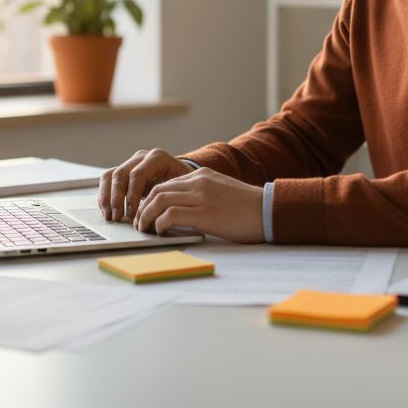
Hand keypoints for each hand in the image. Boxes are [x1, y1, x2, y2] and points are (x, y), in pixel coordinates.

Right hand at [98, 148, 193, 221]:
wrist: (185, 181)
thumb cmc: (185, 186)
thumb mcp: (182, 189)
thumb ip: (169, 197)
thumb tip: (155, 214)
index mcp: (157, 158)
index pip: (138, 174)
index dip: (132, 194)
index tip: (133, 213)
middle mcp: (141, 158)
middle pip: (121, 174)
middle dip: (117, 198)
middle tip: (117, 217)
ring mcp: (131, 164)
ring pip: (110, 176)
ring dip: (107, 197)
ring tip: (110, 216)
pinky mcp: (124, 174)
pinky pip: (107, 181)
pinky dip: (104, 196)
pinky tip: (107, 211)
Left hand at [134, 167, 264, 242]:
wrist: (267, 211)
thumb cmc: (247, 208)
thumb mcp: (221, 192)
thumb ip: (201, 195)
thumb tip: (181, 211)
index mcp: (202, 175)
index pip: (166, 184)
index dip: (150, 200)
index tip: (145, 213)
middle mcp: (198, 182)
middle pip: (157, 190)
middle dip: (143, 207)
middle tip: (139, 223)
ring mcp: (201, 196)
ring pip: (158, 200)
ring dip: (146, 216)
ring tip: (144, 229)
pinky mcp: (204, 213)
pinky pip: (170, 215)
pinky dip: (160, 224)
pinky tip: (161, 232)